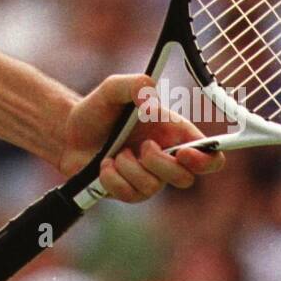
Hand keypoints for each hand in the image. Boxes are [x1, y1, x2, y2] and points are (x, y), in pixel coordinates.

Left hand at [56, 73, 225, 200]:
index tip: (186, 153)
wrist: (69, 132)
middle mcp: (166, 157)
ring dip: (129, 167)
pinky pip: (129, 195)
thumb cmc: (98, 109)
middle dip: (161, 164)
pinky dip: (113, 178)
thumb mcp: (113, 88)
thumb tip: (152, 101)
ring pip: (154, 187)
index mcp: (174, 133)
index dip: (207, 160)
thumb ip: (135, 85)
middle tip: (142, 146)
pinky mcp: (130, 192)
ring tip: (116, 152)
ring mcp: (149, 177)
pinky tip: (105, 164)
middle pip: (186, 178)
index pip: (210, 155)